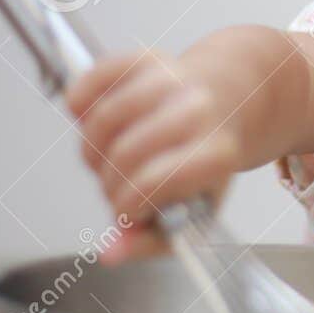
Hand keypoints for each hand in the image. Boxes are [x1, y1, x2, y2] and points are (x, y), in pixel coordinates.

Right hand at [65, 48, 244, 262]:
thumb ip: (152, 239)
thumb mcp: (196, 208)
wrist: (232, 100)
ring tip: (108, 161)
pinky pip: (91, 81)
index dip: (127, 206)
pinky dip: (81, 105)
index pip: (152, 183)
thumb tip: (109, 255)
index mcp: (218, 151)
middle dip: (108, 183)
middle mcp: (198, 109)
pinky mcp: (146, 57)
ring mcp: (171, 78)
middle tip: (116, 189)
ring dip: (92, 151)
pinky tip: (95, 121)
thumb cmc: (208, 161)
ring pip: (100, 120)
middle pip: (122, 155)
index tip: (125, 214)